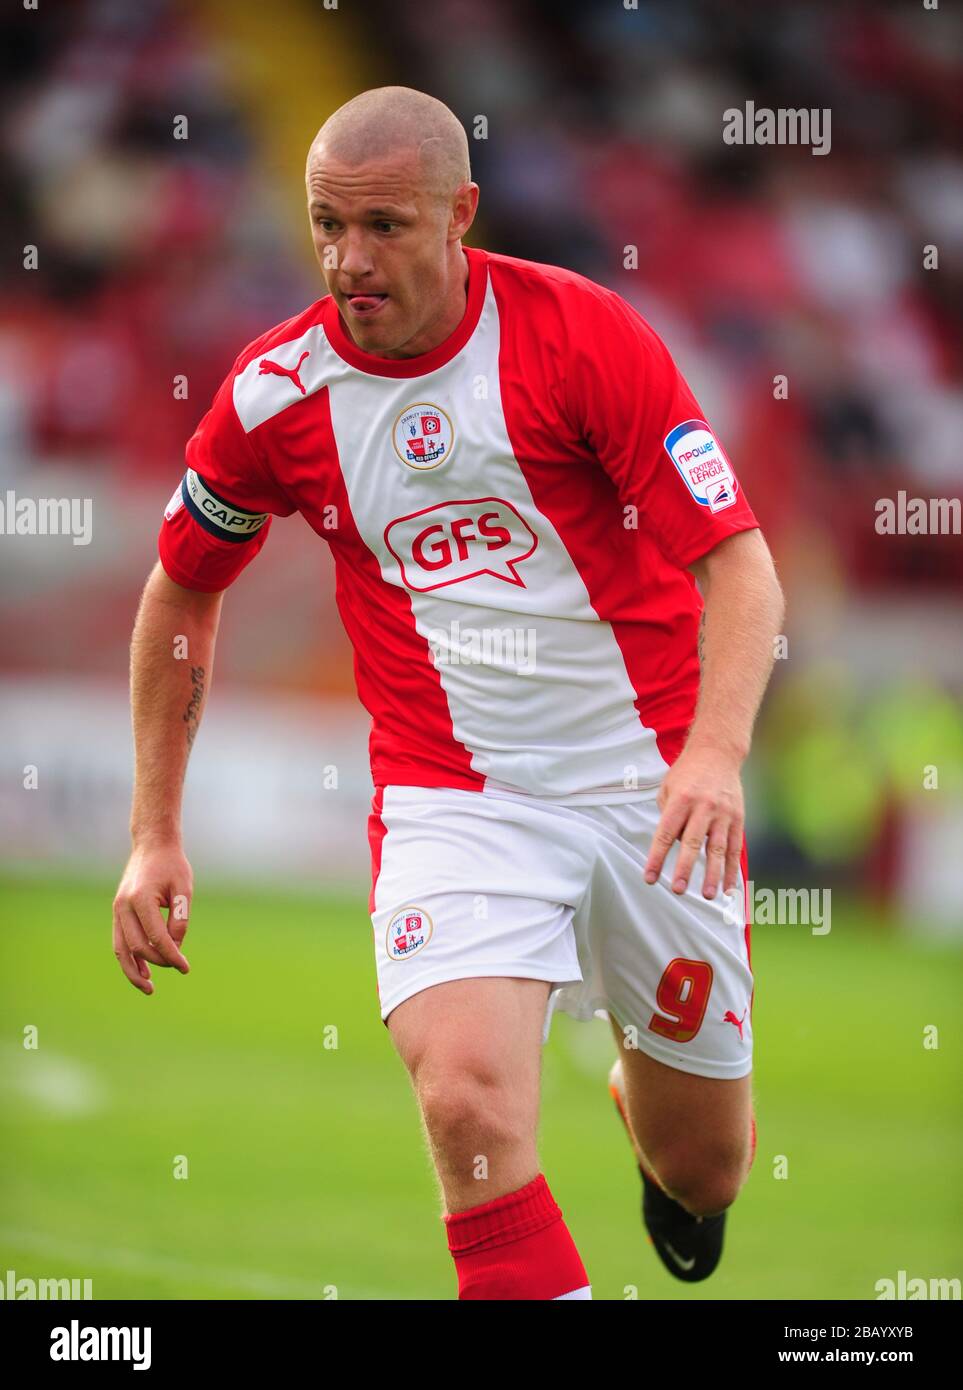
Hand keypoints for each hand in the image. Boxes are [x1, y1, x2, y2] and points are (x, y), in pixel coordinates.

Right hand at [112, 842, 192, 993]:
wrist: (152, 845)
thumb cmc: (172, 865)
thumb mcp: (184, 888)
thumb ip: (180, 917)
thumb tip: (175, 946)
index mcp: (141, 898)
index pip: (156, 936)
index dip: (171, 955)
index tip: (185, 967)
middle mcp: (123, 906)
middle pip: (137, 946)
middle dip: (158, 961)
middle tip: (180, 966)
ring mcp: (117, 910)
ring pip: (121, 949)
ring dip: (133, 971)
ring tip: (149, 989)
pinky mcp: (117, 913)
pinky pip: (120, 942)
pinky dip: (129, 959)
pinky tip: (143, 973)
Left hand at [643, 742, 743, 899]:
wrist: (717, 753)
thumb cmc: (687, 774)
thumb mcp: (668, 789)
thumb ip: (668, 817)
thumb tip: (670, 847)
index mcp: (680, 800)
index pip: (665, 834)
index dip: (657, 858)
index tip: (650, 878)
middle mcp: (702, 807)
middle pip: (692, 842)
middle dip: (685, 868)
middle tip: (678, 890)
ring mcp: (723, 813)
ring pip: (718, 848)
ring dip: (713, 874)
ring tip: (708, 895)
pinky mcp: (738, 818)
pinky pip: (735, 847)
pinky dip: (732, 869)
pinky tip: (729, 888)